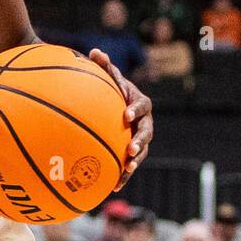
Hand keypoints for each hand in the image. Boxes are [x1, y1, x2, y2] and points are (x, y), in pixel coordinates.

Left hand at [88, 48, 153, 188]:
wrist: (118, 107)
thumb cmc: (112, 91)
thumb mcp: (109, 79)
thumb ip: (104, 67)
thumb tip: (95, 51)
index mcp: (140, 103)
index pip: (141, 106)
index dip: (135, 110)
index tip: (126, 115)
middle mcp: (145, 122)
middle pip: (146, 132)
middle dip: (139, 141)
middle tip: (130, 149)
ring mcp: (140, 138)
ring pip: (142, 152)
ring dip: (135, 161)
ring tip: (127, 169)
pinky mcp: (133, 152)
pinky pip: (130, 165)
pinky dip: (123, 176)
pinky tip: (113, 188)